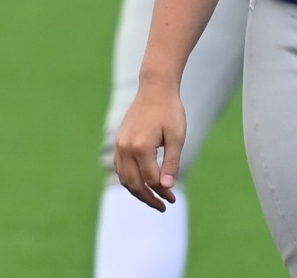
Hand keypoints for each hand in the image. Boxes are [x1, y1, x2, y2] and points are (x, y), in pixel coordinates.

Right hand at [113, 84, 186, 211]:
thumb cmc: (170, 112)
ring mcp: (120, 144)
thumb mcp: (177, 138)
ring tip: (153, 199)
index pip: (151, 179)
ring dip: (137, 191)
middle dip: (148, 197)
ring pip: (124, 177)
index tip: (174, 199)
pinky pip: (120, 167)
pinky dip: (129, 179)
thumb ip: (172, 164)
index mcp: (140, 147)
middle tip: (163, 207)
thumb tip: (167, 187)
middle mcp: (125, 147)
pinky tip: (141, 183)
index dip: (163, 192)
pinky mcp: (120, 141)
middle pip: (134, 182)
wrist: (154, 90)